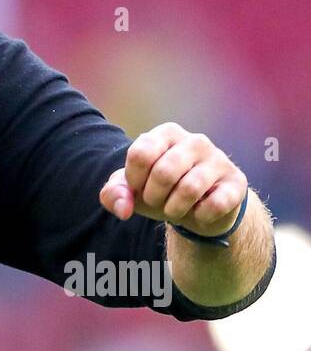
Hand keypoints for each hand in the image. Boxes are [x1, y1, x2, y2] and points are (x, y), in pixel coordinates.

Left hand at [99, 122, 247, 239]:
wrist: (202, 210)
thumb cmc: (162, 192)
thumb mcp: (132, 191)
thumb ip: (114, 194)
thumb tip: (122, 207)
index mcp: (165, 133)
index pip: (140, 154)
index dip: (135, 181)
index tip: (139, 188)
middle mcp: (194, 141)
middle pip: (164, 172)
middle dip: (154, 198)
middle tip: (158, 202)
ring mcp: (218, 159)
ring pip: (189, 189)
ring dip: (174, 210)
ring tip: (175, 209)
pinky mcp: (236, 182)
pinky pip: (214, 205)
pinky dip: (200, 217)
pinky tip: (200, 212)